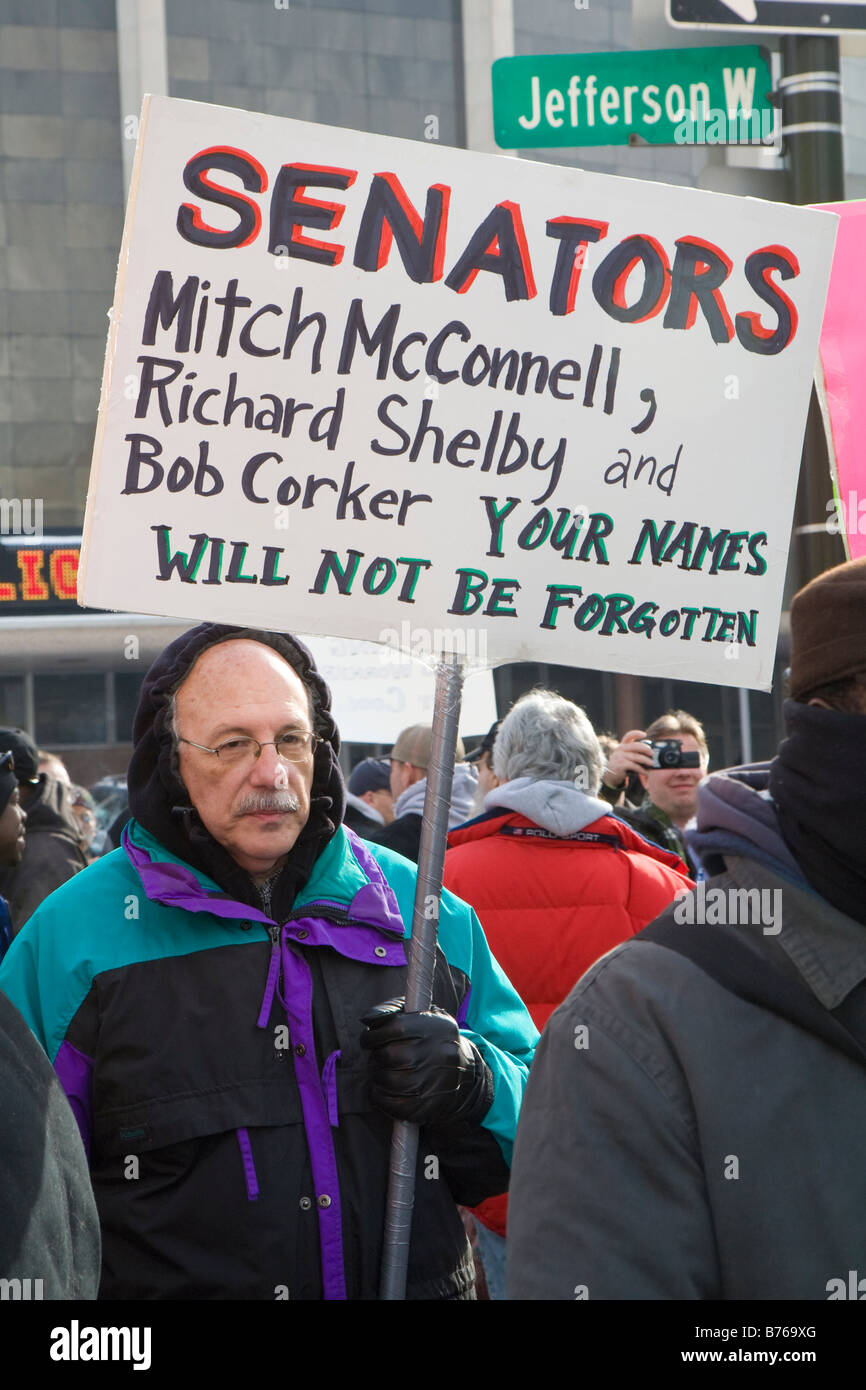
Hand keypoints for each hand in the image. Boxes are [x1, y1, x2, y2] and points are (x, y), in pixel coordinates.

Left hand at [360, 997, 492, 1126]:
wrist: (462, 1073)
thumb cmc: (432, 1039)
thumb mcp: (420, 1015)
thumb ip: (391, 1010)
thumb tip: (366, 1019)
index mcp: (435, 1028)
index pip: (396, 1027)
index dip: (374, 1034)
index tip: (368, 1039)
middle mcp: (436, 1055)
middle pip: (389, 1055)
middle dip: (376, 1055)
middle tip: (379, 1056)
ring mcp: (431, 1082)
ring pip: (386, 1079)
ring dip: (377, 1075)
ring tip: (383, 1071)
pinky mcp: (423, 1106)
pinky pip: (388, 1102)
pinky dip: (379, 1095)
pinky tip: (383, 1088)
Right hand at [602, 729, 653, 789]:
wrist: (610, 776)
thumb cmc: (621, 765)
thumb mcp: (626, 757)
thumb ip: (634, 753)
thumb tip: (650, 754)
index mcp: (622, 746)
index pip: (628, 736)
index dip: (637, 733)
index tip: (645, 735)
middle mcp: (620, 749)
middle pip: (635, 746)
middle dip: (646, 749)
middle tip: (653, 754)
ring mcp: (619, 756)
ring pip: (636, 756)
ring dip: (646, 760)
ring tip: (652, 764)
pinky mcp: (620, 765)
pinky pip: (634, 766)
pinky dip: (641, 770)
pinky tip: (646, 773)